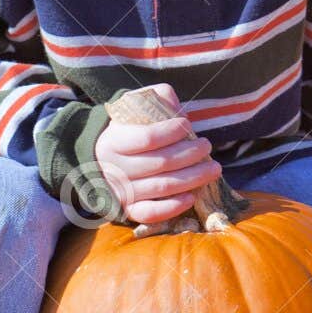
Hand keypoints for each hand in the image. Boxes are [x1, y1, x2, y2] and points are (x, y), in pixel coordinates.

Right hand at [93, 82, 220, 228]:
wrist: (98, 162)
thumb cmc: (125, 131)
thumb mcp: (131, 109)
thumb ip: (153, 99)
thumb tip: (174, 104)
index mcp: (114, 141)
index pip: (148, 138)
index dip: (172, 131)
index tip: (186, 124)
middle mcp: (116, 168)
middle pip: (161, 163)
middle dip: (191, 154)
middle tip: (207, 145)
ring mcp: (122, 191)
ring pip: (162, 187)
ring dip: (193, 178)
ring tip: (213, 168)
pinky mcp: (128, 209)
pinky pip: (150, 213)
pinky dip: (172, 207)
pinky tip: (192, 196)